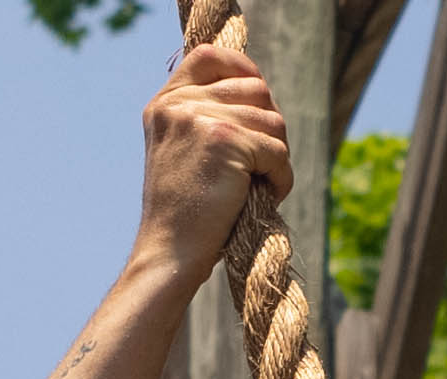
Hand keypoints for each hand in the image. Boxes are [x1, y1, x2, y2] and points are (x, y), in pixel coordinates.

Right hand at [136, 41, 287, 278]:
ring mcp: (200, 118)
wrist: (169, 254)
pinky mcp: (226, 141)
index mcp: (165, 104)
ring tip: (260, 186)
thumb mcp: (181, 151)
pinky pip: (278, 150)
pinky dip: (281, 178)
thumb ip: (204, 116)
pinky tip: (265, 197)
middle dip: (269, 126)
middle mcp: (179, 104)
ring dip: (276, 157)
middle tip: (261, 163)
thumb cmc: (183, 214)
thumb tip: (257, 91)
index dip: (242, 68)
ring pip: (272, 120)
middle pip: (254, 89)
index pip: (210, 55)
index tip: (259, 98)